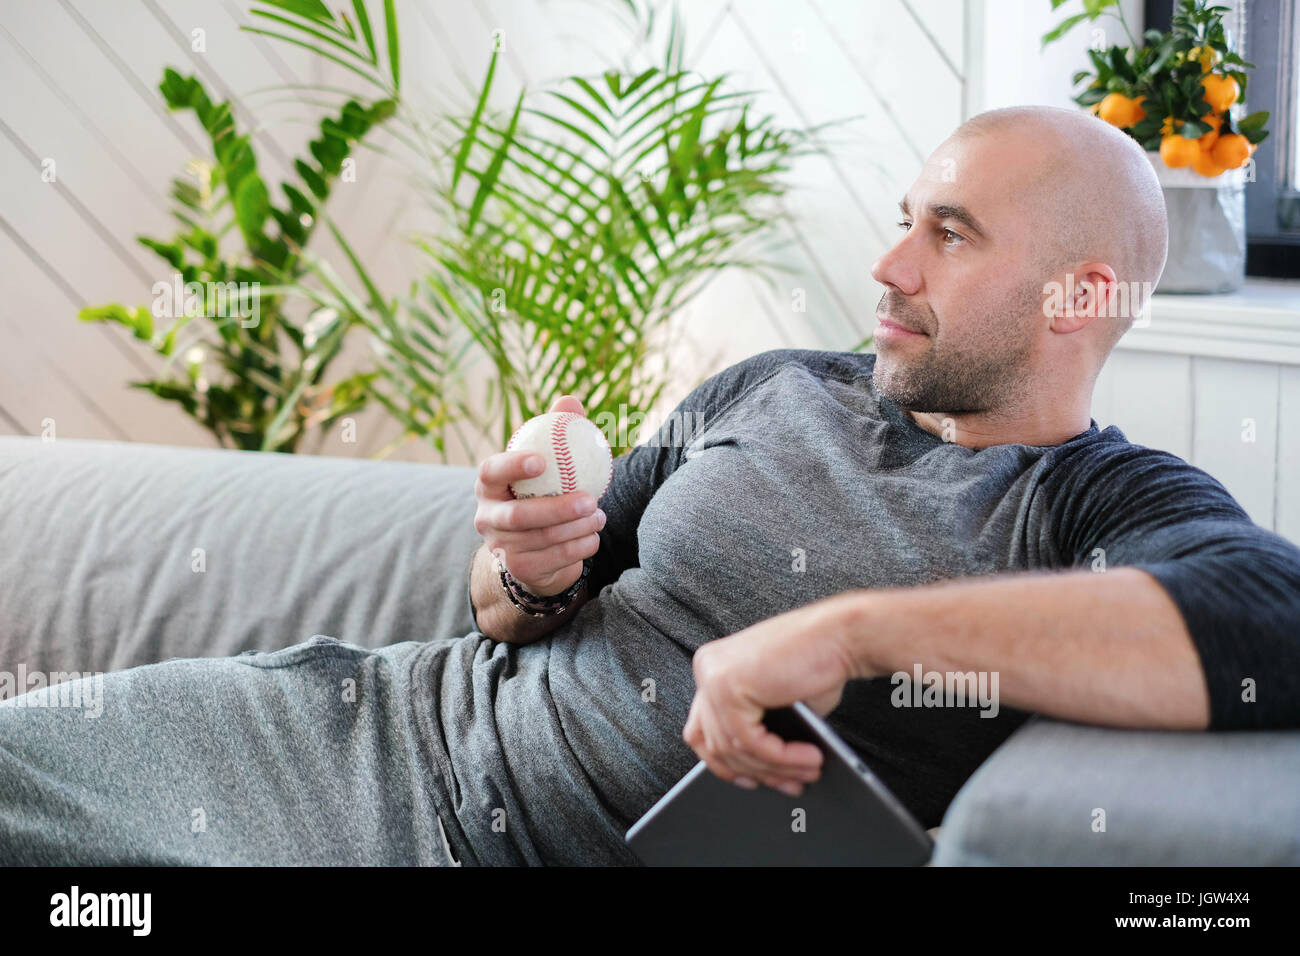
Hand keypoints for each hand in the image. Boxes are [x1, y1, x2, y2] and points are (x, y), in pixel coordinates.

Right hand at [473, 396, 604, 596]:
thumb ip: (556, 431)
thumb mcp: (547, 463)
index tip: (542, 461)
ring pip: (541, 540)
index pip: (490, 471)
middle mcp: (486, 517)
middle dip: (556, 509)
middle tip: (590, 499)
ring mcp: (499, 547)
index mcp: (487, 485)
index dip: (512, 465)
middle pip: (518, 516)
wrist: (535, 544)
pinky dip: (579, 547)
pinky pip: (553, 560)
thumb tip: (572, 401)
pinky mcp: (518, 569)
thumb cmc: (541, 490)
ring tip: (599, 515)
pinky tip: (594, 536)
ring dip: (576, 528)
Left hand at [682, 596, 863, 796]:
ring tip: (809, 771)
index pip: (702, 730)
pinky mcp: (728, 686)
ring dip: (775, 768)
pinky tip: (808, 758)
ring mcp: (713, 676)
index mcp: (713, 669)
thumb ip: (757, 729)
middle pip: (712, 743)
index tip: (754, 782)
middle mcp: (706, 668)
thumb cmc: (818, 661)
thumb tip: (755, 771)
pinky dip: (781, 758)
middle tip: (790, 783)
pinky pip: (750, 742)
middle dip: (755, 772)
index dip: (728, 764)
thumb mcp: (777, 703)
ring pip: (732, 748)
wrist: (841, 635)